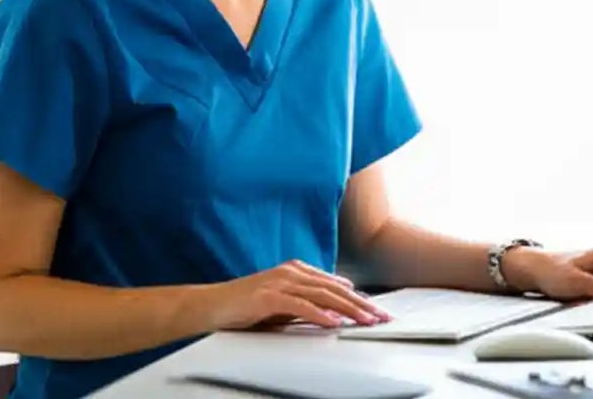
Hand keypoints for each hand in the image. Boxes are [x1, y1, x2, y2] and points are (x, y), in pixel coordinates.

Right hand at [206, 259, 392, 329]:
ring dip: (348, 309)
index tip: (377, 311)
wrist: (210, 305)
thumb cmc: (245, 307)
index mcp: (297, 271)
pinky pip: (300, 305)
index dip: (359, 298)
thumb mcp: (283, 304)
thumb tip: (335, 311)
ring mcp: (280, 282)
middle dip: (362, 304)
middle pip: (335, 288)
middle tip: (381, 316)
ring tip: (366, 319)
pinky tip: (335, 322)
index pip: (336, 285)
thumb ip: (307, 303)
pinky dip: (320, 314)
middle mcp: (292, 272)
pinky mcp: (268, 296)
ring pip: (323, 295)